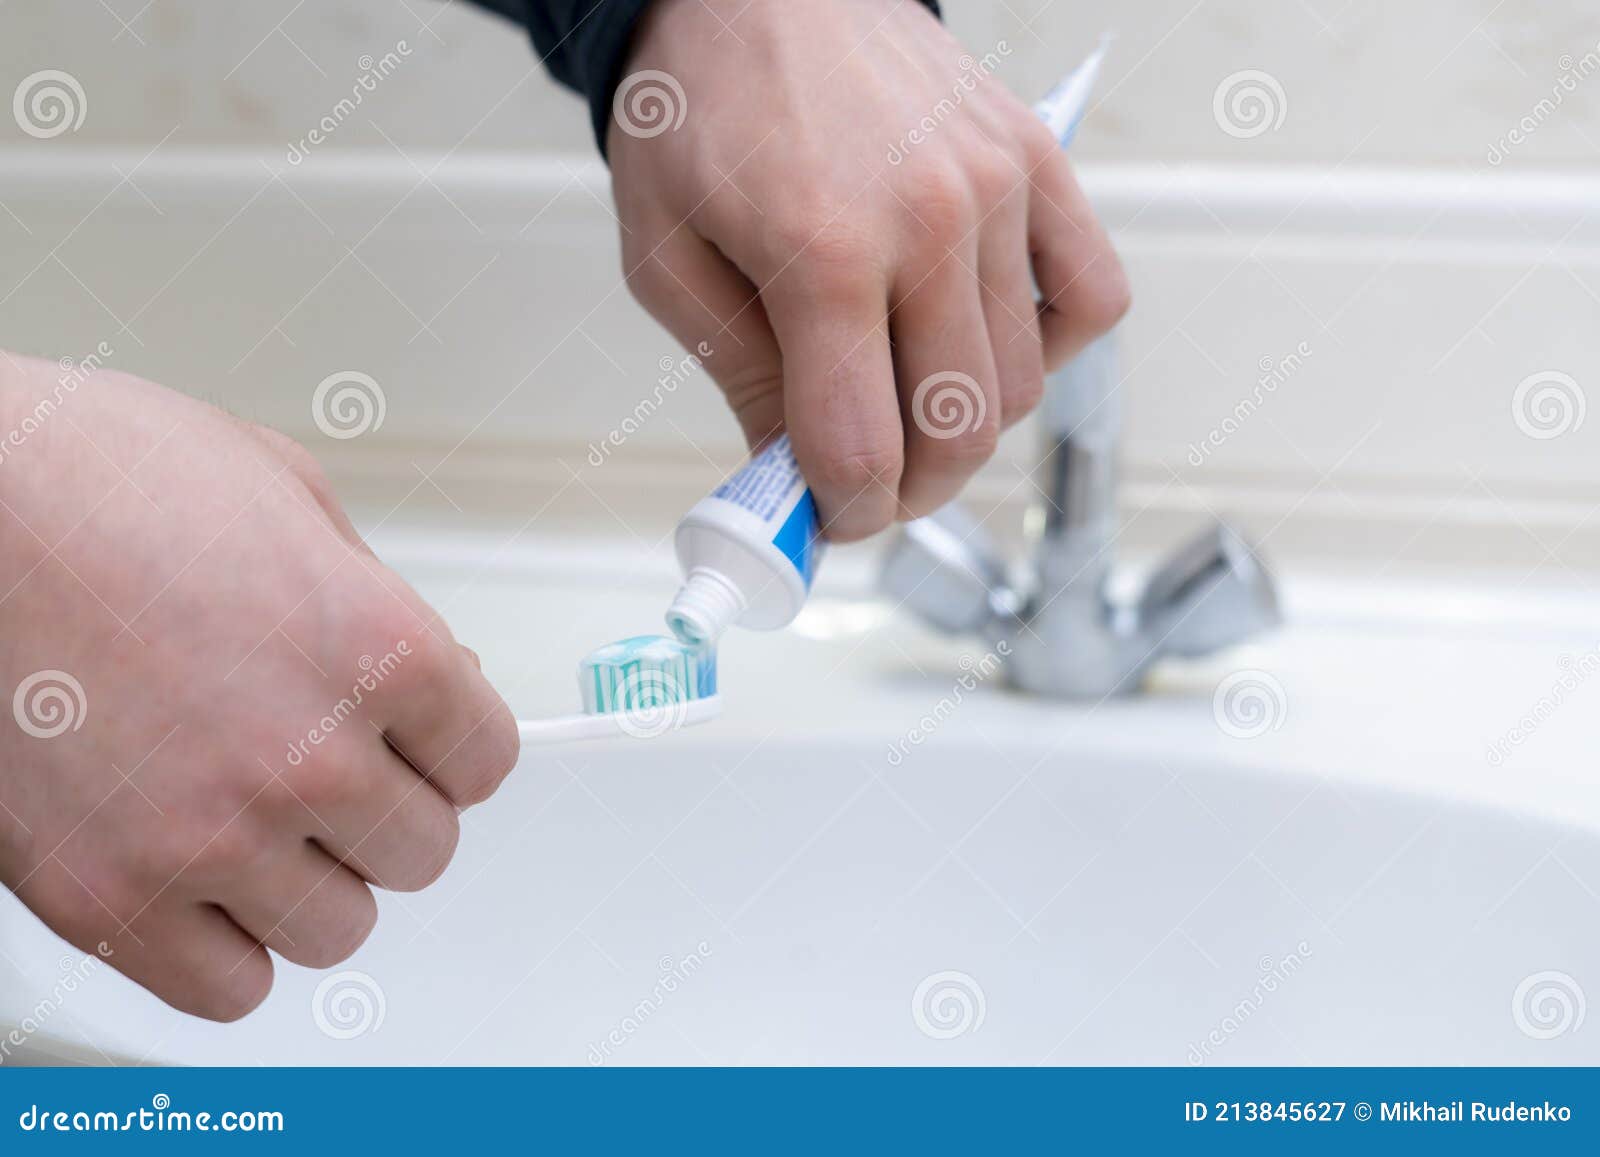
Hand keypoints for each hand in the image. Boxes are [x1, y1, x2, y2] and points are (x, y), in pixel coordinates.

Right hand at [0, 353, 518, 1020]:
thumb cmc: (93, 477)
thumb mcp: (285, 493)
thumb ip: (378, 601)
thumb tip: (439, 678)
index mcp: (375, 649)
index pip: (486, 762)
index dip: (451, 747)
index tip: (422, 745)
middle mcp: (307, 758)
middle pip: (423, 851)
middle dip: (384, 810)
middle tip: (331, 771)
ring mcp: (208, 839)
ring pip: (339, 929)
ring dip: (313, 881)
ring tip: (261, 822)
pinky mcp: (107, 902)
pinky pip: (231, 990)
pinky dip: (229, 947)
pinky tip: (206, 883)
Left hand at [609, 0, 1128, 540]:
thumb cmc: (698, 108)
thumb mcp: (665, 256)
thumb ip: (738, 376)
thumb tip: (795, 473)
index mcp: (821, 252)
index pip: (862, 449)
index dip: (844, 513)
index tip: (829, 515)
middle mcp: (928, 223)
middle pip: (959, 433)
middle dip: (909, 490)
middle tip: (868, 482)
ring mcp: (998, 190)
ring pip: (1021, 385)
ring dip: (965, 426)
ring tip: (907, 402)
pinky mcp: (1038, 162)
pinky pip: (1092, 299)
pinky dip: (1050, 349)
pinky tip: (981, 340)